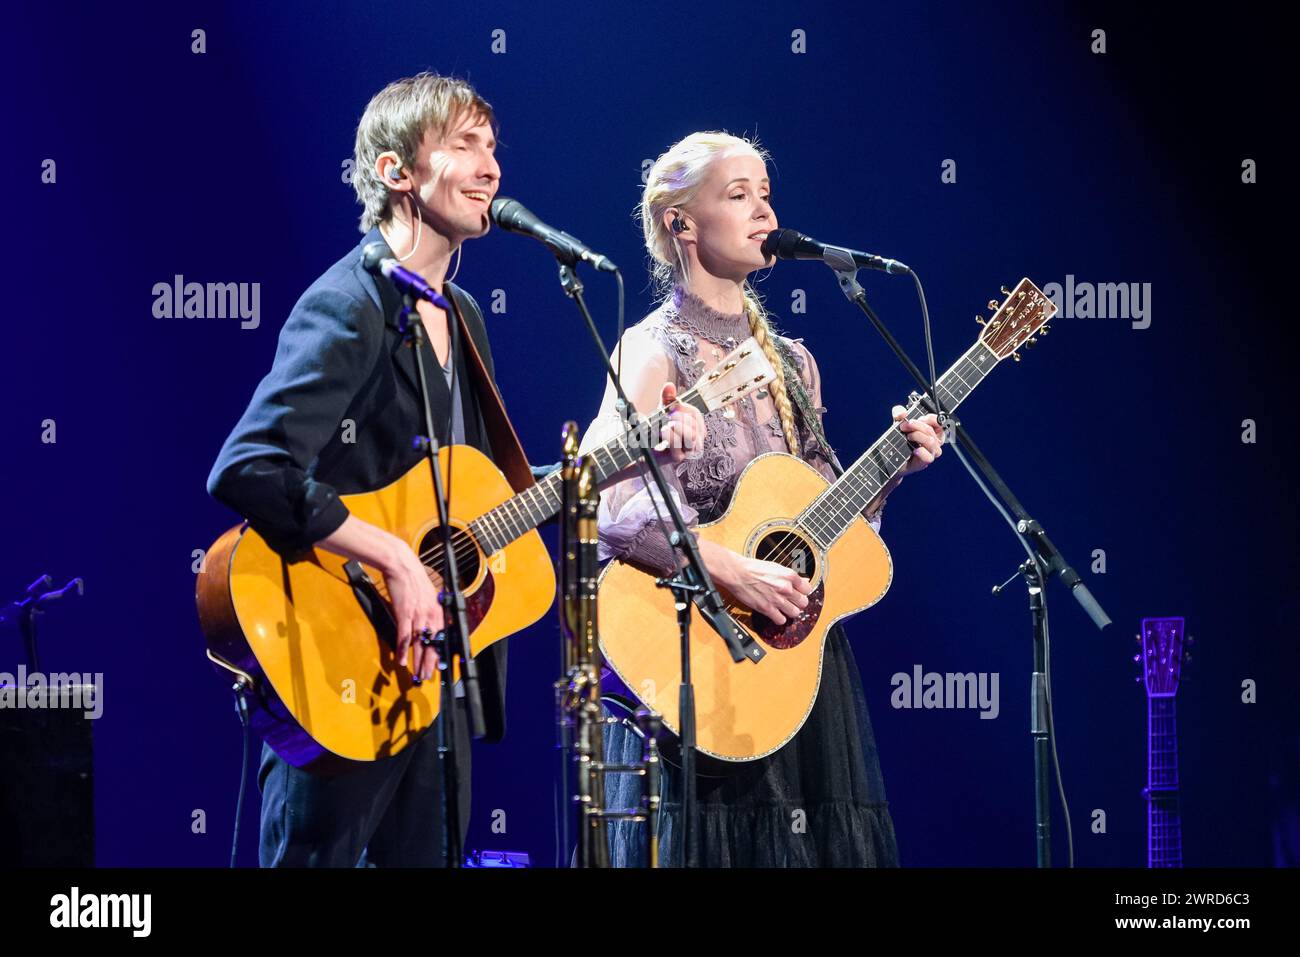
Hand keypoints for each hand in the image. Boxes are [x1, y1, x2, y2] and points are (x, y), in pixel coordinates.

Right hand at [384, 547, 443, 681]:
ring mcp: (418, 614)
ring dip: (418, 661)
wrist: (401, 565)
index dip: (440, 654)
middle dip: (429, 663)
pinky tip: (401, 660)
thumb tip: (430, 625)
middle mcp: (431, 614)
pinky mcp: (404, 613)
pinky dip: (402, 650)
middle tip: (427, 676)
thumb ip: (431, 611)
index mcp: (439, 611)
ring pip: (420, 644)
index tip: (439, 666)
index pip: (442, 637)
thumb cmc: (413, 579)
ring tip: (416, 674)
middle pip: (432, 644)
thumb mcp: (429, 596)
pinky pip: (404, 636)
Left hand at [654, 382, 706, 463]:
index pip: (696, 415)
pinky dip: (671, 438)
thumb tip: (669, 386)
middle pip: (696, 426)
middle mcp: (694, 438)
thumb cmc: (658, 427)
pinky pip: (678, 449)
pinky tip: (664, 431)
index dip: (685, 410)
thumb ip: (667, 398)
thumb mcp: (663, 410)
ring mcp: (687, 450)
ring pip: (691, 438)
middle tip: (669, 417)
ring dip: (679, 428)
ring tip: (666, 425)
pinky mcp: (677, 458)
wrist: (644, 445)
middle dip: (682, 419)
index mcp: (694, 425)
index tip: (673, 408)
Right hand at [712, 549, 811, 625]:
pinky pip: (781, 620)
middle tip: (792, 601)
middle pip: (804, 603)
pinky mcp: (767, 609)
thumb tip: (802, 581)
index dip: (803, 592)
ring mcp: (777, 599)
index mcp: (789, 575)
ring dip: (790, 611)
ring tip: (784, 608)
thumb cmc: (753, 568)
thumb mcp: (776, 567)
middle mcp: (786, 588)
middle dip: (798, 603)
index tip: (799, 593)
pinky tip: (775, 613)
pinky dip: (779, 618)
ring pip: (795, 613)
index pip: (808, 589)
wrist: (738, 573)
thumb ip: (791, 577)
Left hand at [894, 406, 945, 475]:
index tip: (920, 418)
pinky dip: (922, 452)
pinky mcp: (923, 463)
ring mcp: (930, 453)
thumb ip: (899, 414)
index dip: (931, 418)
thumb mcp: (899, 423)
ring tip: (908, 436)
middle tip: (904, 425)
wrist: (891, 457)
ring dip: (918, 436)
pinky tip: (915, 450)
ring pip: (931, 442)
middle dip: (917, 425)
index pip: (939, 422)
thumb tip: (901, 413)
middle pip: (931, 431)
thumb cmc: (900, 440)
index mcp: (932, 431)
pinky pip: (928, 458)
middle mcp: (934, 442)